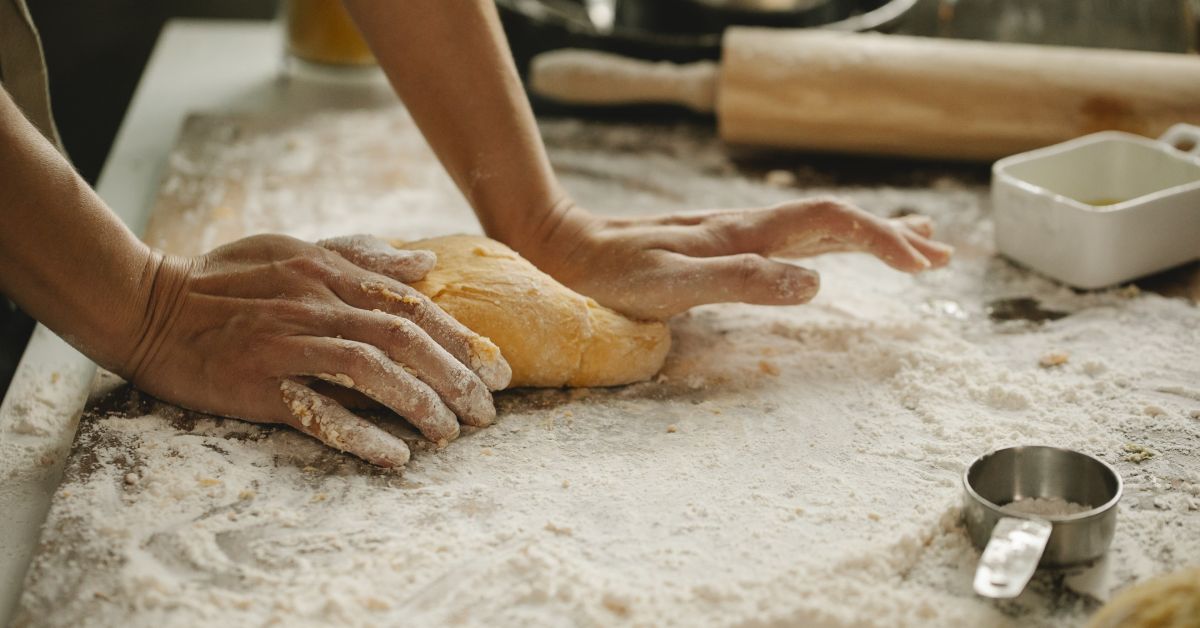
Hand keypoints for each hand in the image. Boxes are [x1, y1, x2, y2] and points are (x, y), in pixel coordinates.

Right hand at [118, 234, 511, 467]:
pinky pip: (318, 411)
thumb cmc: (223, 279)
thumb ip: (360, 256)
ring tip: (452, 434)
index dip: (462, 339)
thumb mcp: (293, 249)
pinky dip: (361, 433)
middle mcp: (315, 305)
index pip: (412, 306)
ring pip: (372, 371)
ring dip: (421, 404)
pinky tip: (395, 455)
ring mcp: (286, 344)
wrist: (145, 304)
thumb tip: (422, 264)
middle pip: (404, 339)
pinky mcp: (258, 383)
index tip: (498, 369)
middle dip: (457, 377)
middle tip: (488, 412)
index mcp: (328, 274)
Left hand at [511, 198, 953, 320]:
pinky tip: (831, 251)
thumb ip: (742, 282)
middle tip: (942, 256)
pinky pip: (792, 238)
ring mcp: (737, 233)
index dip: (883, 239)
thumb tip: (817, 282)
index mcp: (746, 233)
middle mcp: (748, 226)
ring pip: (818, 225)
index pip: (833, 223)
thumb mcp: (673, 287)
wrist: (567, 247)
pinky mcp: (722, 245)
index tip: (924, 267)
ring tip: (915, 247)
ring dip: (870, 235)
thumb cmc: (612, 275)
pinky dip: (831, 241)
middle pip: (837, 219)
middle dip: (892, 236)